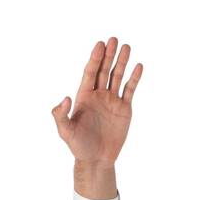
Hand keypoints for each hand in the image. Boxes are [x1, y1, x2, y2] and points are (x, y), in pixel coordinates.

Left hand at [52, 38, 142, 164]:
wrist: (96, 160)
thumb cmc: (79, 146)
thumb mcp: (66, 132)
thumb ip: (61, 115)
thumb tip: (64, 98)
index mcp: (84, 97)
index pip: (90, 73)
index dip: (94, 59)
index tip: (100, 45)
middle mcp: (98, 96)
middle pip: (104, 71)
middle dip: (108, 55)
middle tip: (113, 39)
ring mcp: (112, 101)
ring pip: (117, 76)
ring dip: (121, 62)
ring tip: (126, 46)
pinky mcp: (124, 108)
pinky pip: (129, 90)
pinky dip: (134, 78)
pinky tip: (138, 66)